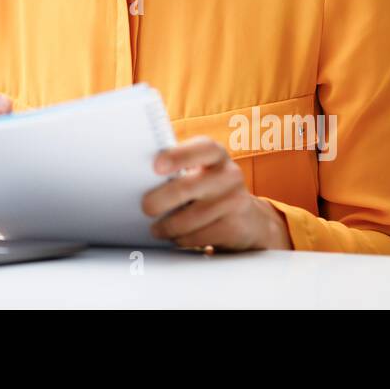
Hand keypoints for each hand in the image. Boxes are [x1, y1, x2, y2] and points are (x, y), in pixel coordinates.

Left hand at [141, 135, 292, 251]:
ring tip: (157, 228)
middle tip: (145, 207)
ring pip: (187, 219)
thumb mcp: (200, 170)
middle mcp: (228, 174)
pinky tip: (177, 236)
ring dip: (165, 227)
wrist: (249, 218)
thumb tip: (140, 177)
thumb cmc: (210, 188)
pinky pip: (197, 237)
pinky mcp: (234, 227)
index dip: (177, 156)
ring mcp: (234, 201)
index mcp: (215, 154)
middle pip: (185, 188)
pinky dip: (181, 239)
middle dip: (157, 201)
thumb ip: (178, 167)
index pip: (200, 149)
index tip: (156, 166)